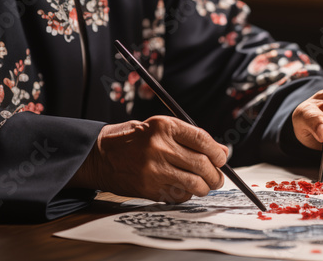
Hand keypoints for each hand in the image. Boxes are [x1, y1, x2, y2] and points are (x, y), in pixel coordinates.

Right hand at [71, 116, 228, 202]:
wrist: (101, 155)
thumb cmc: (134, 140)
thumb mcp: (160, 129)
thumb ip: (190, 138)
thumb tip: (222, 152)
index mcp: (164, 126)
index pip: (202, 140)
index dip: (217, 153)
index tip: (222, 159)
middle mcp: (160, 147)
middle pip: (201, 164)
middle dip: (215, 175)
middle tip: (217, 178)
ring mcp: (154, 169)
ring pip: (193, 184)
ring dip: (204, 188)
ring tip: (203, 186)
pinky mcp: (149, 188)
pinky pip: (179, 196)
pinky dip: (186, 195)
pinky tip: (182, 189)